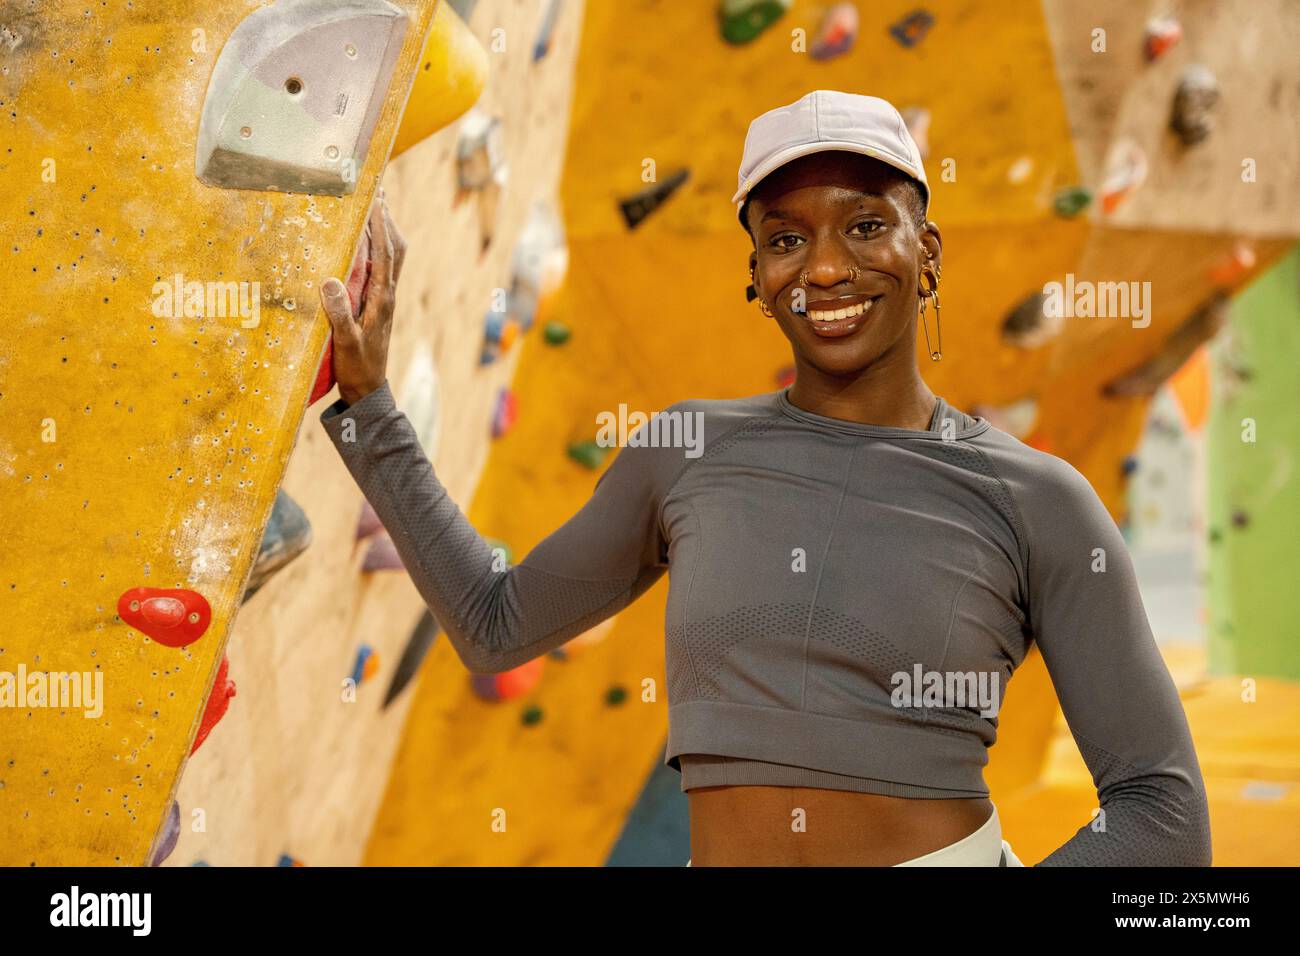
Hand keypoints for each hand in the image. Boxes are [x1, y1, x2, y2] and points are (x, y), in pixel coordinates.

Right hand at [320, 191, 407, 405]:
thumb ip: (338, 313)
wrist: (368, 389)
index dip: (381, 225)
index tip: (376, 199)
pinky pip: (381, 268)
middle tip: (379, 191)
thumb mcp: (345, 342)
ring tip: (375, 205)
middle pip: (396, 249)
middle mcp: (388, 295)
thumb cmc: (357, 367)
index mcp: (382, 299)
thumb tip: (329, 279)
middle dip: (388, 219)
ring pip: (392, 257)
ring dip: (385, 231)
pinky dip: (377, 247)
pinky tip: (365, 241)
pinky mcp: (378, 304)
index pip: (386, 254)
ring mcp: (384, 299)